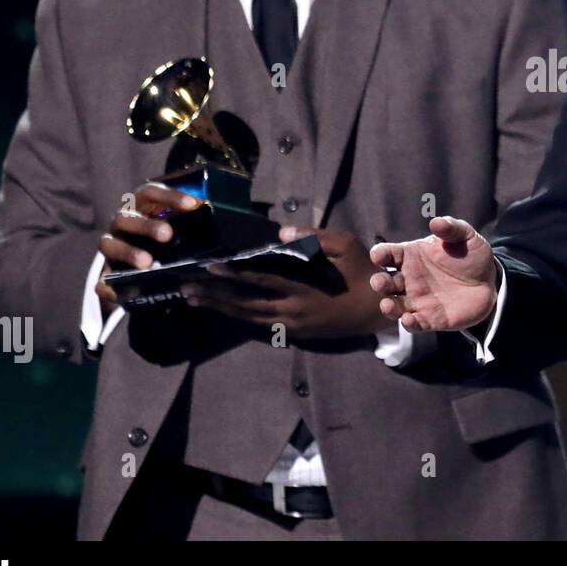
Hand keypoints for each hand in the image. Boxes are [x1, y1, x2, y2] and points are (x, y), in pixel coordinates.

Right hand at [96, 182, 203, 315]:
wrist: (140, 263)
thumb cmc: (168, 238)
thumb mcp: (180, 226)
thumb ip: (197, 223)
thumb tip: (239, 225)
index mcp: (142, 205)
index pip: (152, 193)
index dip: (171, 197)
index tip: (194, 205)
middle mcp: (122, 221)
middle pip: (128, 217)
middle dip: (147, 225)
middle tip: (167, 235)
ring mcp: (111, 244)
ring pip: (109, 244)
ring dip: (128, 251)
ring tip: (146, 263)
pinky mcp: (105, 270)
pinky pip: (102, 279)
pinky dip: (108, 285)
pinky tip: (122, 291)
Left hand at [180, 227, 388, 338]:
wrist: (379, 310)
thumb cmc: (364, 272)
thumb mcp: (347, 245)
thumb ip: (315, 237)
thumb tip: (282, 233)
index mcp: (305, 288)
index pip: (262, 280)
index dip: (235, 274)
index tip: (212, 267)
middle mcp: (293, 310)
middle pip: (246, 304)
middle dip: (215, 296)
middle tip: (187, 289)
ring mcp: (294, 325)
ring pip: (249, 318)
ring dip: (221, 308)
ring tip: (194, 300)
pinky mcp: (296, 332)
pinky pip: (261, 324)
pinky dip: (239, 316)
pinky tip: (223, 309)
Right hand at [368, 216, 496, 332]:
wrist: (491, 282)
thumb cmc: (472, 256)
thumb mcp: (466, 237)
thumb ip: (452, 228)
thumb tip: (436, 222)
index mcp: (411, 256)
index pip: (388, 254)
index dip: (380, 254)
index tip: (379, 256)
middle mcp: (409, 279)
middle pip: (385, 282)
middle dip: (379, 283)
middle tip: (380, 282)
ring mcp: (417, 300)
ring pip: (394, 306)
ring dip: (388, 307)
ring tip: (387, 306)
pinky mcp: (430, 319)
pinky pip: (415, 324)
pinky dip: (409, 324)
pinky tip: (409, 320)